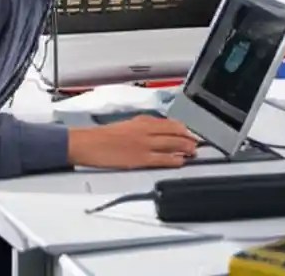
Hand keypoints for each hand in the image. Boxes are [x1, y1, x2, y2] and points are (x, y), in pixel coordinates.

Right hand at [67, 115, 197, 168]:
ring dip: (186, 148)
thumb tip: (158, 130)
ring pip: (172, 144)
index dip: (183, 129)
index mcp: (143, 121)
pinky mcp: (140, 158)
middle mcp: (147, 131)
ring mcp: (145, 145)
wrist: (89, 144)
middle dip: (188, 138)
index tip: (189, 133)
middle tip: (196, 143)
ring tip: (193, 152)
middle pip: (175, 133)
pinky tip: (181, 161)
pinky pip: (163, 159)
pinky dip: (175, 159)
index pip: (171, 123)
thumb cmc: (104, 136)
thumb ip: (144, 126)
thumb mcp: (128, 124)